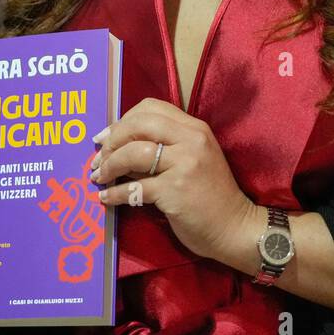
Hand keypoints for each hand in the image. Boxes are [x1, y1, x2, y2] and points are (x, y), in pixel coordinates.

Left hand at [90, 97, 258, 262]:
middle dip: (112, 140)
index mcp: (195, 128)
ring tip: (99, 177)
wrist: (234, 227)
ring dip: (109, 166)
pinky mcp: (175, 190)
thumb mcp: (191, 161)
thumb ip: (162, 149)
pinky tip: (106, 198)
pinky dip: (115, 193)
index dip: (123, 120)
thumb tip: (119, 150)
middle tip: (99, 158)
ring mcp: (184, 164)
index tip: (107, 137)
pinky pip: (134, 187)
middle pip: (139, 125)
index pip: (151, 108)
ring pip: (133, 153)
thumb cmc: (211, 195)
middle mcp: (191, 140)